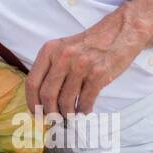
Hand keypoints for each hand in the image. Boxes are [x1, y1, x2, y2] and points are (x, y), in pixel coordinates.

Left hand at [27, 0, 152, 114]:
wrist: (119, 32)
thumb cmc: (90, 44)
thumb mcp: (64, 48)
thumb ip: (51, 68)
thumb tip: (42, 98)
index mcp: (50, 50)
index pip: (33, 82)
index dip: (32, 102)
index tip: (36, 113)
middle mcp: (63, 57)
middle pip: (47, 95)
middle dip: (50, 112)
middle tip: (54, 119)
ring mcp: (81, 65)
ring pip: (66, 101)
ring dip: (67, 114)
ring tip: (70, 116)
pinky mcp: (98, 74)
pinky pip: (85, 101)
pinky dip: (83, 111)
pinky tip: (84, 112)